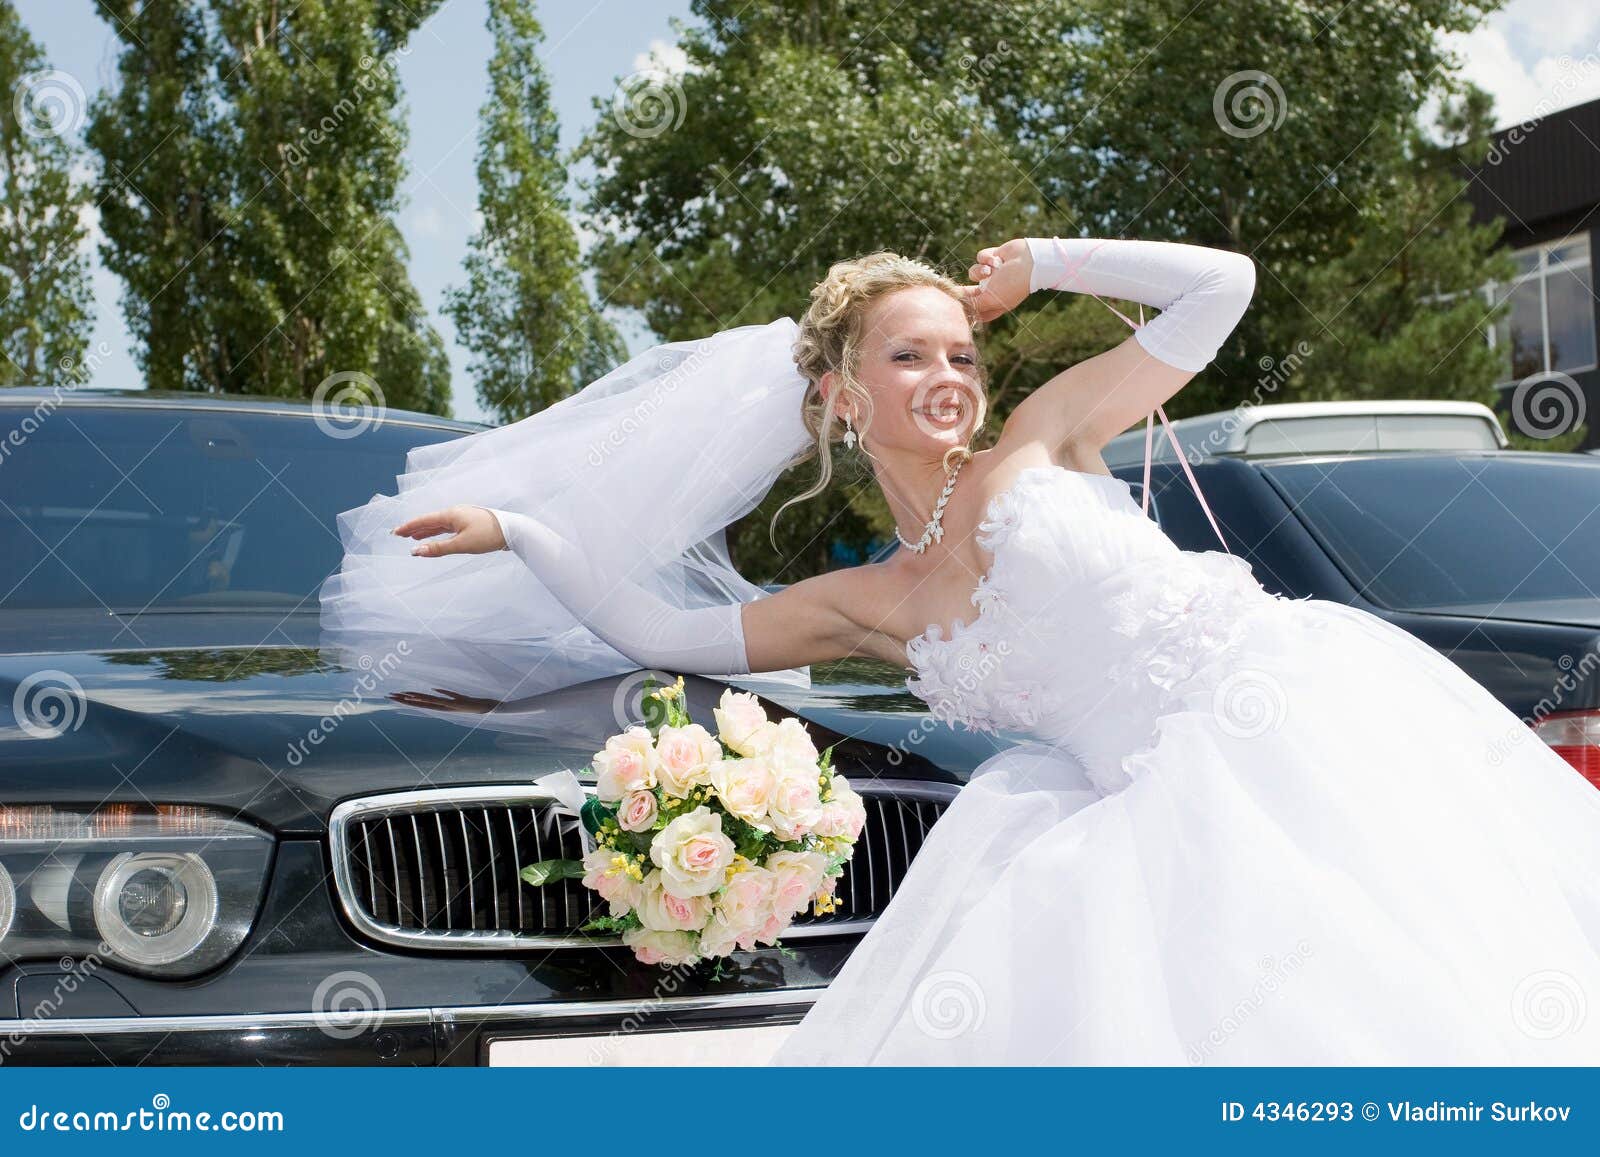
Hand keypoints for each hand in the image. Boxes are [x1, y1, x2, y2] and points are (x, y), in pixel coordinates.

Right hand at [389, 688, 503, 712]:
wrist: (486, 708)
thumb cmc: (472, 703)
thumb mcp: (457, 697)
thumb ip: (446, 694)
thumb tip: (434, 689)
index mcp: (441, 706)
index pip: (420, 704)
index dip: (407, 701)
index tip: (394, 696)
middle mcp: (443, 708)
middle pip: (420, 703)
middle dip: (405, 700)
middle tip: (391, 696)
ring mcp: (450, 706)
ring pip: (430, 702)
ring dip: (417, 698)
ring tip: (404, 695)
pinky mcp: (458, 703)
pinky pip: (445, 699)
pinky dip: (437, 695)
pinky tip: (429, 691)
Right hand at [391, 505, 506, 556]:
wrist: (513, 531)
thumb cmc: (488, 536)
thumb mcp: (461, 544)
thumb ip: (438, 549)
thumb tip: (417, 552)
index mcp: (451, 514)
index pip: (424, 520)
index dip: (409, 527)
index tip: (396, 532)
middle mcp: (455, 513)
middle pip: (430, 521)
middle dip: (415, 528)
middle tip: (400, 535)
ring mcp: (463, 518)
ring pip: (440, 525)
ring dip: (426, 531)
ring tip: (414, 537)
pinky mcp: (470, 524)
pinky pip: (449, 527)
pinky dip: (439, 532)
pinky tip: (436, 536)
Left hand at [959, 238, 1031, 322]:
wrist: (1029, 260)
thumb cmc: (1012, 283)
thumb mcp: (991, 299)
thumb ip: (973, 303)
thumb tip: (957, 304)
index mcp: (997, 304)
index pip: (978, 312)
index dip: (967, 311)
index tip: (956, 309)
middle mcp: (994, 290)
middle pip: (972, 294)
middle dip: (965, 291)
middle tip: (953, 290)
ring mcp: (994, 274)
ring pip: (974, 273)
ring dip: (980, 271)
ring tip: (991, 270)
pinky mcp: (993, 258)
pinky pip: (980, 258)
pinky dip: (987, 258)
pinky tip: (997, 259)